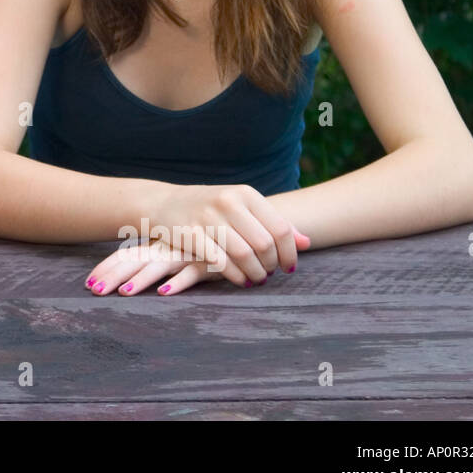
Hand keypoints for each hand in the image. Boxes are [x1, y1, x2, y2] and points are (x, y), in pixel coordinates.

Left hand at [85, 239, 249, 296]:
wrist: (245, 224)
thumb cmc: (209, 241)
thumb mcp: (183, 249)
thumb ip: (163, 258)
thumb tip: (137, 273)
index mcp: (159, 245)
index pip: (128, 256)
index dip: (108, 268)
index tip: (88, 282)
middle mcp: (168, 248)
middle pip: (135, 262)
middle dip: (113, 276)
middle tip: (93, 289)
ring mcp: (186, 253)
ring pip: (158, 266)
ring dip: (140, 280)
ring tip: (124, 293)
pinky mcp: (208, 261)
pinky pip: (191, 272)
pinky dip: (178, 282)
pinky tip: (164, 292)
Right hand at [149, 183, 309, 286]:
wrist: (166, 203)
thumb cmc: (212, 208)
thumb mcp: (243, 207)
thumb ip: (273, 222)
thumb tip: (306, 243)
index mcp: (245, 193)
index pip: (281, 229)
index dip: (289, 253)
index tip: (288, 267)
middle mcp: (227, 201)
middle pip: (264, 244)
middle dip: (270, 266)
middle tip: (268, 274)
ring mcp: (207, 217)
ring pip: (244, 255)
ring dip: (255, 274)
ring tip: (256, 279)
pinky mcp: (190, 234)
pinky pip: (220, 262)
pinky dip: (234, 276)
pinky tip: (239, 279)